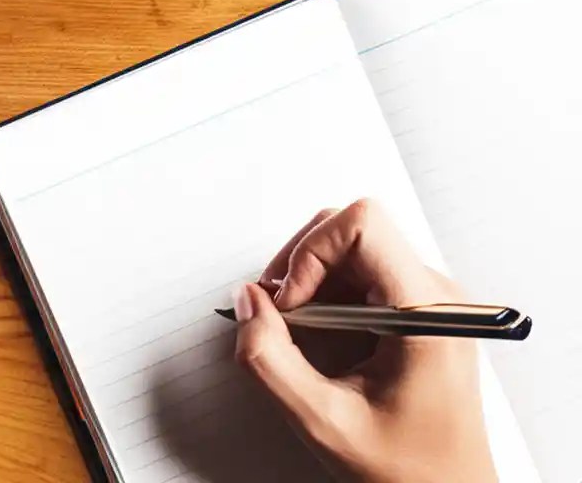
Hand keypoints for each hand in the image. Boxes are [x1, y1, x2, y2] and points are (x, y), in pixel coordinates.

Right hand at [232, 200, 496, 482]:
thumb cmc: (408, 469)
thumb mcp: (322, 422)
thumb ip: (270, 360)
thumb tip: (248, 303)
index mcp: (428, 314)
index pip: (363, 226)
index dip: (310, 252)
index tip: (291, 301)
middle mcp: (435, 295)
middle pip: (350, 231)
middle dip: (301, 266)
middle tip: (281, 316)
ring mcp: (426, 301)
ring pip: (349, 251)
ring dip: (309, 285)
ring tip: (301, 337)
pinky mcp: (413, 311)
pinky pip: (358, 277)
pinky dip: (323, 299)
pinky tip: (321, 343)